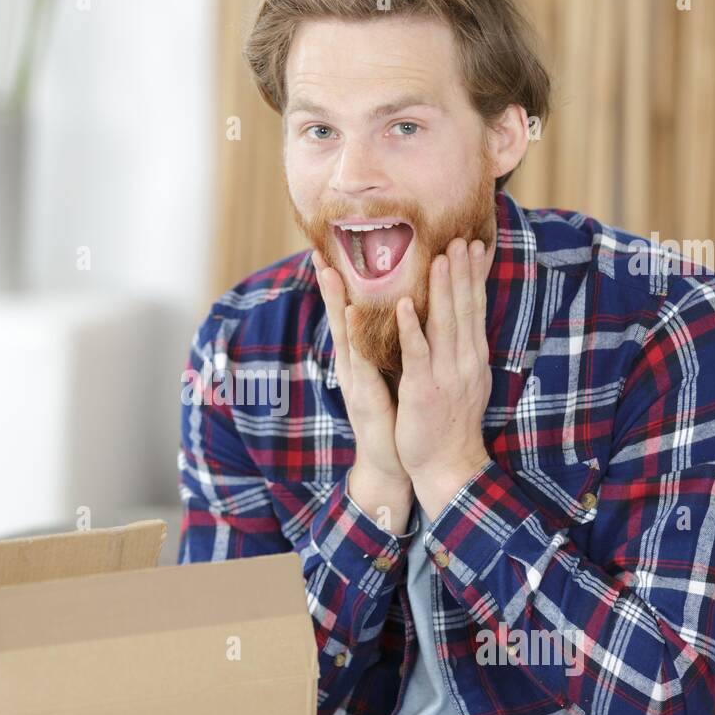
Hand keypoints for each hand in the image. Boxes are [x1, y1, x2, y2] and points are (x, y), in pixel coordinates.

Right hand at [315, 250, 411, 531]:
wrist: (394, 462)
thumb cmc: (395, 419)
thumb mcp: (392, 377)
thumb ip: (390, 350)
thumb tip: (395, 321)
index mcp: (363, 359)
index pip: (352, 315)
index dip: (343, 286)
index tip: (334, 253)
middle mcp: (354, 366)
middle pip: (340, 317)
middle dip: (330, 285)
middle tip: (318, 251)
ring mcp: (357, 380)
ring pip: (345, 334)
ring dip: (336, 301)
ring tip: (330, 271)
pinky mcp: (366, 395)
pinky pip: (362, 360)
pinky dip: (357, 335)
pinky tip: (353, 312)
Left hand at [393, 238, 492, 517]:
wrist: (449, 465)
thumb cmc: (450, 423)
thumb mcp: (464, 381)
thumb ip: (463, 350)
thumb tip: (465, 324)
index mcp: (472, 357)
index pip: (475, 308)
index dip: (474, 276)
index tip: (475, 244)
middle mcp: (464, 361)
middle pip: (464, 309)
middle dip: (462, 272)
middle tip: (460, 238)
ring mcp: (445, 374)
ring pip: (444, 324)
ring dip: (442, 290)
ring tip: (438, 257)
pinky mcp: (423, 389)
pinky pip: (417, 353)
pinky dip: (412, 328)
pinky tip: (405, 304)